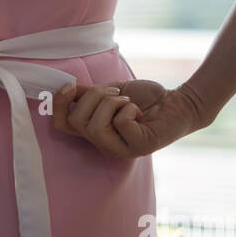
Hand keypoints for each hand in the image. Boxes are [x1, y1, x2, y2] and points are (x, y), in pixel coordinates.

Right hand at [51, 78, 206, 158]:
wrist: (176, 101)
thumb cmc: (144, 98)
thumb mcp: (111, 91)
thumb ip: (88, 92)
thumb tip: (65, 86)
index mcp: (94, 130)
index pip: (61, 125)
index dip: (59, 105)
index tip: (70, 87)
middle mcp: (103, 144)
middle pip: (77, 120)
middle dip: (94, 97)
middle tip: (116, 94)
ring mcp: (120, 149)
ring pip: (95, 125)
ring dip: (112, 102)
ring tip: (127, 102)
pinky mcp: (138, 148)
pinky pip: (120, 123)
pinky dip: (129, 109)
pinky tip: (139, 113)